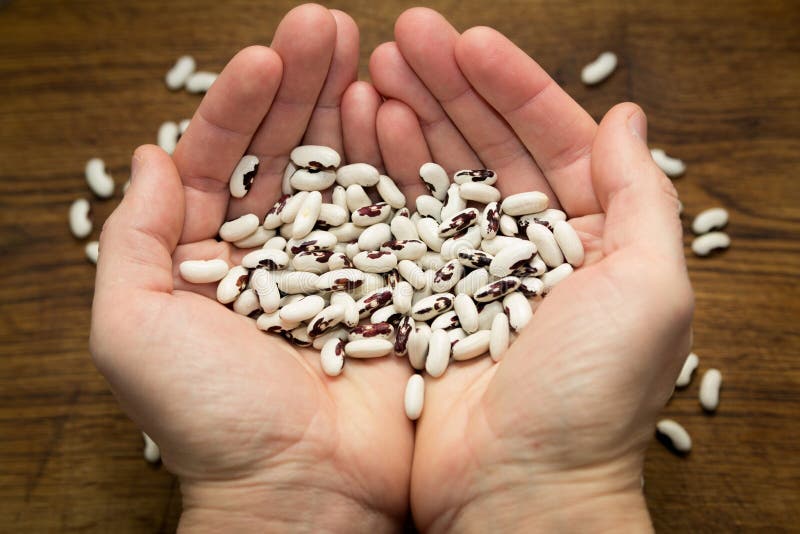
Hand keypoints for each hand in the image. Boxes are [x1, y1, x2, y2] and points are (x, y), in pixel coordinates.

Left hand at [90, 5, 410, 531]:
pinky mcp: (387, 281)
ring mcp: (334, 263)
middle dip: (302, 84)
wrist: (302, 489)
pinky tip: (398, 113)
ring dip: (349, 106)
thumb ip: (133, 238)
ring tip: (364, 49)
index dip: (240, 102)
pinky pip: (390, 210)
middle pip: (285, 149)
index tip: (265, 56)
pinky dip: (394, 162)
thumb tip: (148, 153)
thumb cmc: (211, 419)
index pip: (220, 157)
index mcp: (207, 257)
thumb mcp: (134, 326)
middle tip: (325, 24)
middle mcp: (272, 252)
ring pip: (341, 168)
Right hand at [370, 9, 692, 531]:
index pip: (551, 138)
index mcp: (589, 238)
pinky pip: (400, 224)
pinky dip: (382, 177)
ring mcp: (469, 271)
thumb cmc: (590, 400)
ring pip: (438, 175)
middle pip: (487, 146)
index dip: (511, 83)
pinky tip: (361, 133)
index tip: (469, 38)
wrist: (517, 492)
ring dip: (410, 118)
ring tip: (375, 69)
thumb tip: (628, 115)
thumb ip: (642, 198)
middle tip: (406, 35)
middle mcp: (528, 249)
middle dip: (449, 86)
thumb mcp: (648, 290)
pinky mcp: (420, 298)